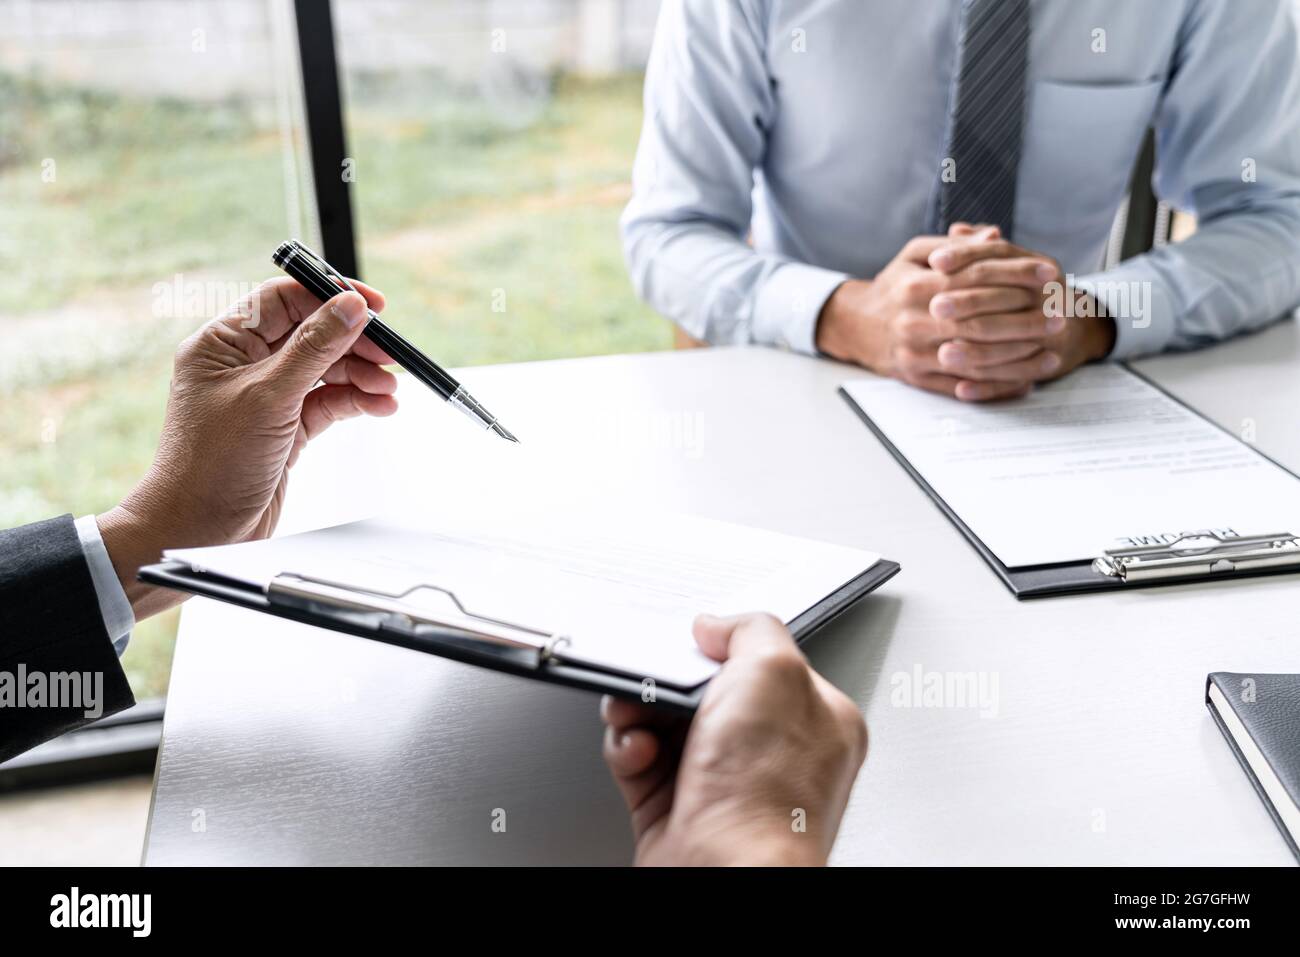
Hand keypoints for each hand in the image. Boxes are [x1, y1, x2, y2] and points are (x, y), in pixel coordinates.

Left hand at [97, 278, 398, 618]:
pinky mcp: (286, 426)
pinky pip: (329, 401)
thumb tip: (350, 307)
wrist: (200, 530)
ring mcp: (267, 396)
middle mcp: (244, 364)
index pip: (283, 299)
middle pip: (312, 333)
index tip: (371, 305)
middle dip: (353, 342)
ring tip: (387, 389)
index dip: (329, 296)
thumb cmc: (212, 465)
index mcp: (223, 343)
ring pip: (325, 368)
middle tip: (388, 354)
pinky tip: (379, 406)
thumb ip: (314, 348)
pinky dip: (356, 401)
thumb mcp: (269, 397)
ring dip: (360, 375)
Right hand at [601, 612, 866, 865]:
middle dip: (668, 679)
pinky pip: (639, 759)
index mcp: (815, 718)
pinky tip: (637, 750)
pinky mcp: (675, 807)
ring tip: (636, 712)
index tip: (697, 643)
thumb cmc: (767, 794)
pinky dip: (628, 748)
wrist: (725, 875)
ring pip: (665, 722)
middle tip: (657, 679)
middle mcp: (772, 753)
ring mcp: (722, 782)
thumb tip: (718, 625)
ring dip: (639, 709)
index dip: (725, 648)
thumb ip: (750, 630)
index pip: (766, 661)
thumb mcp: (773, 672)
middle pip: (706, 690)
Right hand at [816, 226, 1062, 400]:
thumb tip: (995, 235)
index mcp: (914, 286)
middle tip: (1060, 315)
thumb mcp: (914, 254)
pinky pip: (962, 386)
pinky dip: (996, 386)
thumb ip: (955, 246)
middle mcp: (912, 321)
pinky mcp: (917, 378)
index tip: (1051, 273)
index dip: (1015, 275)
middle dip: (1024, 319)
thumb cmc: (893, 286)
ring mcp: (914, 353)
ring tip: (1052, 350)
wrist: (856, 326)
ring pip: (973, 358)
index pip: (974, 278)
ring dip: (1016, 357)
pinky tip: (1026, 381)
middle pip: (978, 322)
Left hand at [927, 225, 1114, 388]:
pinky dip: (990, 386)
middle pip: (1004, 297)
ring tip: (943, 354)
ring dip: (975, 350)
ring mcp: (1053, 330)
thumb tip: (956, 230)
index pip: (1000, 255)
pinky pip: (1017, 377)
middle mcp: (1049, 294)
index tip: (935, 261)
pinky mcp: (1050, 362)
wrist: (1074, 327)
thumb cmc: (1028, 292)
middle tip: (934, 308)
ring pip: (1011, 341)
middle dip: (968, 302)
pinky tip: (963, 390)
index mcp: (1038, 266)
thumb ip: (982, 249)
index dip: (966, 255)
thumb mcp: (1012, 264)